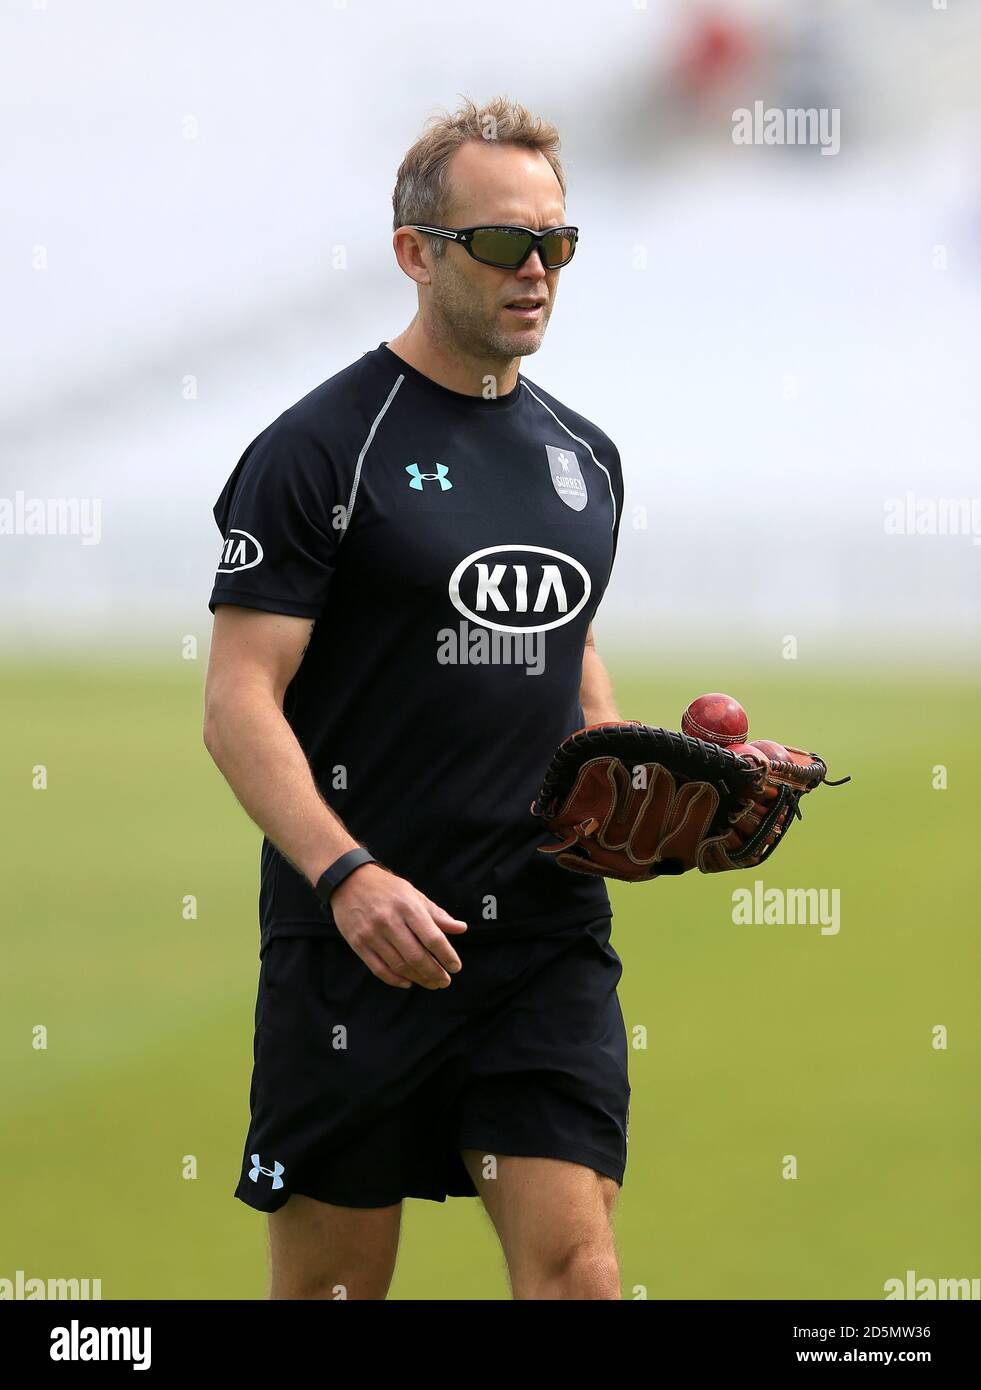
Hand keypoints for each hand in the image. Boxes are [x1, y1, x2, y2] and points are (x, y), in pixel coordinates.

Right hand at [329, 863, 467, 989]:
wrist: (348, 881)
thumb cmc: (386, 888)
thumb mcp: (413, 894)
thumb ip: (436, 914)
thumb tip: (461, 928)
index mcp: (407, 907)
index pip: (432, 937)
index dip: (447, 955)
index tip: (455, 967)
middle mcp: (389, 921)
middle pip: (416, 956)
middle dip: (434, 972)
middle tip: (445, 981)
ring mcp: (372, 934)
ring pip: (399, 966)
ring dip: (419, 978)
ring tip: (431, 983)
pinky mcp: (358, 944)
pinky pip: (379, 969)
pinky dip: (395, 980)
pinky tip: (408, 982)